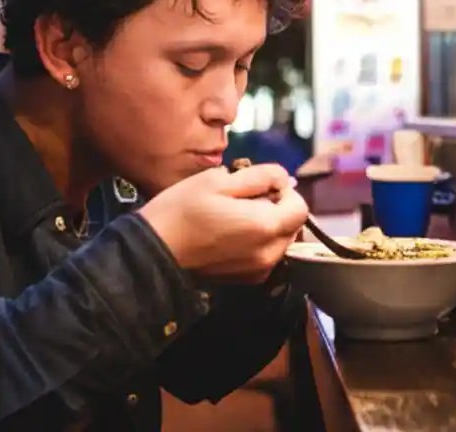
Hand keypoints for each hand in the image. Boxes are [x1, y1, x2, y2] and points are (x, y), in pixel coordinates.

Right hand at [138, 163, 307, 283]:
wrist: (154, 251)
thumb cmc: (182, 211)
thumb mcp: (218, 180)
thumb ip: (259, 177)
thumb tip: (283, 177)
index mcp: (265, 226)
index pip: (300, 206)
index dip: (285, 191)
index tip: (262, 185)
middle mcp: (269, 253)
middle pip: (292, 225)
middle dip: (278, 208)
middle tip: (245, 199)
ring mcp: (258, 270)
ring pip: (280, 240)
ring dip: (268, 226)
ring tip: (235, 216)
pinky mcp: (247, 280)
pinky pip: (266, 255)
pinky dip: (257, 243)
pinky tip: (230, 234)